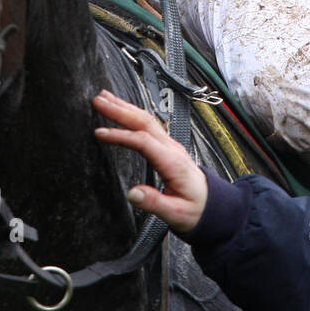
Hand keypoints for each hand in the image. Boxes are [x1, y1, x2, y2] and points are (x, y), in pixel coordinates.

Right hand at [93, 90, 207, 233]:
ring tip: (104, 97)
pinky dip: (132, 113)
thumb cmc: (195, 209)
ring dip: (124, 106)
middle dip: (120, 109)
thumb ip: (154, 202)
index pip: (143, 141)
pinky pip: (148, 123)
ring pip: (146, 118)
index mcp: (173, 162)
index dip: (121, 135)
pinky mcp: (167, 145)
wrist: (211, 204)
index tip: (100, 133)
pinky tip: (121, 109)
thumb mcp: (176, 213)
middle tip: (98, 101)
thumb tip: (132, 193)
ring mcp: (170, 144)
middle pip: (144, 121)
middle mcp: (171, 148)